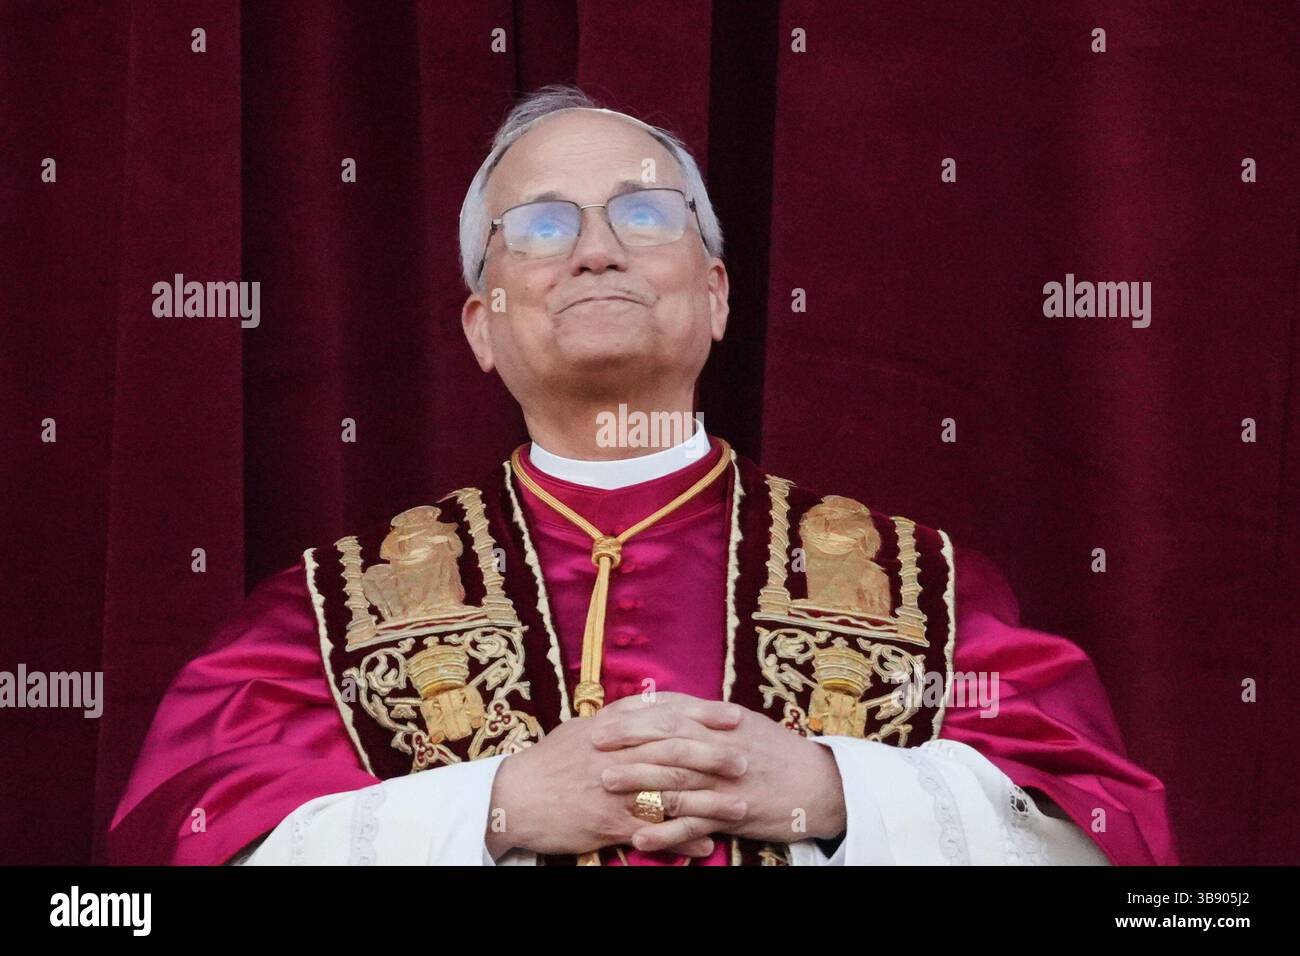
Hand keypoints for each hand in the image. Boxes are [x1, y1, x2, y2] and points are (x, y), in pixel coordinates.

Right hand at [486, 692, 748, 858]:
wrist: (514, 798)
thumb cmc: (548, 763)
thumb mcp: (581, 730)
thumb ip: (617, 720)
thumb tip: (648, 707)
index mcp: (612, 728)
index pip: (666, 716)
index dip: (703, 714)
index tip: (733, 715)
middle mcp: (617, 755)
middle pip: (675, 752)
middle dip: (714, 756)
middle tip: (746, 759)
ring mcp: (613, 789)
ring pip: (670, 793)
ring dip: (710, 802)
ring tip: (740, 805)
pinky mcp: (608, 822)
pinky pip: (653, 830)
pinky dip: (682, 839)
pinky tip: (707, 844)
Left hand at [595, 701, 846, 851]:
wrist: (821, 784)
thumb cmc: (778, 752)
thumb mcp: (743, 724)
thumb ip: (704, 716)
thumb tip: (666, 705)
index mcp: (721, 725)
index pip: (671, 716)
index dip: (634, 718)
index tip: (603, 720)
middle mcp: (721, 749)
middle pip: (667, 743)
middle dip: (627, 744)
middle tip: (592, 747)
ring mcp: (727, 783)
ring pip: (677, 781)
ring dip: (638, 783)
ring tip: (605, 784)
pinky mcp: (735, 814)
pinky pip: (695, 824)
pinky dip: (666, 832)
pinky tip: (640, 837)